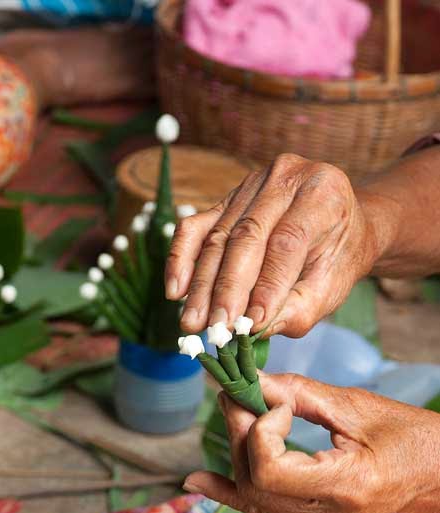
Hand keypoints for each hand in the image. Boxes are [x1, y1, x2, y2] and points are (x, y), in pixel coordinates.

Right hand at [166, 153, 395, 337]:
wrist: (341, 221)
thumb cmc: (338, 257)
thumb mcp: (331, 287)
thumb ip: (298, 309)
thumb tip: (254, 331)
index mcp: (324, 194)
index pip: (286, 242)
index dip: (264, 285)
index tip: (248, 325)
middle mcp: (287, 176)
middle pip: (247, 237)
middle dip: (226, 288)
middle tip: (213, 327)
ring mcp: (252, 182)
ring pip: (218, 236)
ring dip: (201, 284)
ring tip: (192, 322)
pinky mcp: (226, 197)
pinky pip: (196, 226)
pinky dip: (181, 259)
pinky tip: (175, 290)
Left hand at [184, 374, 439, 512]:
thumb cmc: (421, 441)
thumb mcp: (362, 409)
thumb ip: (301, 396)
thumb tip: (252, 381)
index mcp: (348, 489)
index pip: (269, 471)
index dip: (258, 432)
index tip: (273, 403)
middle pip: (255, 486)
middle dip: (239, 436)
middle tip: (235, 396)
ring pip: (256, 502)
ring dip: (237, 457)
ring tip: (232, 415)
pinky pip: (269, 512)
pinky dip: (237, 490)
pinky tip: (199, 481)